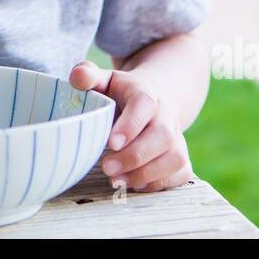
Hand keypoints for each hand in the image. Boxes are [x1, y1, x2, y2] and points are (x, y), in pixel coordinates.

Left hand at [69, 60, 194, 192]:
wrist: (153, 102)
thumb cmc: (121, 94)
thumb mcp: (104, 80)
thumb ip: (88, 75)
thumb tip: (77, 76)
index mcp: (145, 94)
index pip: (144, 105)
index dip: (130, 125)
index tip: (111, 143)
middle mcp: (166, 116)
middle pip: (162, 135)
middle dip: (134, 156)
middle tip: (106, 167)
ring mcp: (177, 138)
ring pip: (174, 158)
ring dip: (145, 174)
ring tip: (116, 180)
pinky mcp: (181, 157)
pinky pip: (180, 173)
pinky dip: (159, 183)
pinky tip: (135, 184)